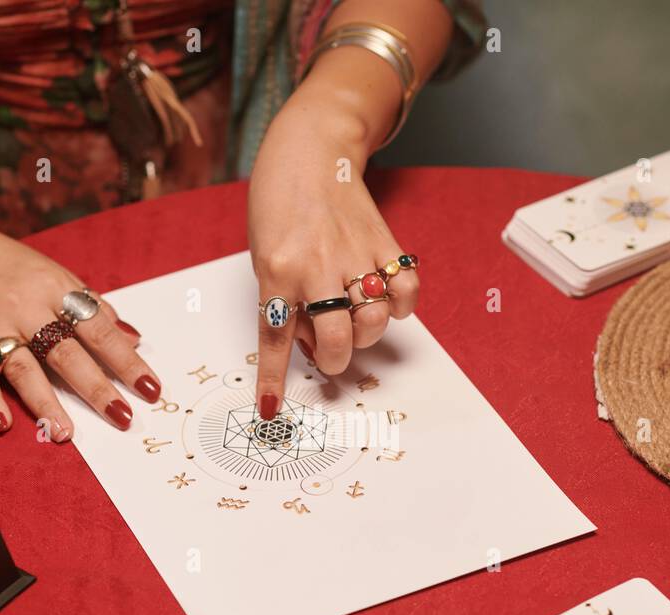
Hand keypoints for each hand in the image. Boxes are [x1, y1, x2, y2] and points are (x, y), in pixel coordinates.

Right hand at [0, 228, 161, 440]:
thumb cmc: (5, 265)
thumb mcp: (52, 274)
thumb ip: (91, 306)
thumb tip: (133, 337)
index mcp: (53, 287)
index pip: (98, 328)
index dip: (126, 359)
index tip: (150, 387)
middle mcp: (24, 306)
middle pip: (66, 352)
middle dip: (96, 387)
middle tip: (122, 416)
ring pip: (22, 367)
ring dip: (45, 402)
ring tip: (65, 434)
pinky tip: (5, 424)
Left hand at [247, 83, 417, 419]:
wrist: (311, 149)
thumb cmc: (280, 205)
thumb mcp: (265, 255)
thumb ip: (284, 300)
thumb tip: (308, 343)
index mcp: (277, 271)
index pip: (273, 338)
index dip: (272, 379)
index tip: (270, 408)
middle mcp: (316, 266)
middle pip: (335, 341)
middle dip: (334, 361)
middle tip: (330, 354)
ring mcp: (354, 255)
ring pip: (372, 322)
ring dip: (364, 335)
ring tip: (352, 320)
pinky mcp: (385, 242)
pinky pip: (405, 291)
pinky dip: (400, 306)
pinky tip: (384, 300)